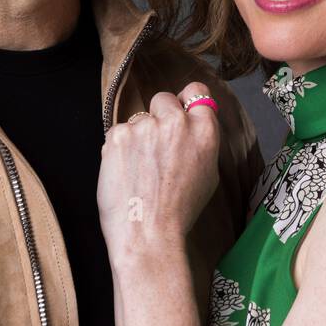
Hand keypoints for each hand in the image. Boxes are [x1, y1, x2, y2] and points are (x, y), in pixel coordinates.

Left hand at [98, 82, 220, 263]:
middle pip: (163, 99)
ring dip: (137, 137)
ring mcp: (145, 126)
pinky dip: (119, 149)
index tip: (179, 110)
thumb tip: (190, 122)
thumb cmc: (179, 211)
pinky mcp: (118, 135)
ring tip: (139, 170)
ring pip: (137, 119)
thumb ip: (199, 141)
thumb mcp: (207, 173)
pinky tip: (125, 173)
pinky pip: (118, 133)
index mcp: (204, 131)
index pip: (196, 91)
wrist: (148, 233)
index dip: (186, 102)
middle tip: (155, 146)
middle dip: (158, 116)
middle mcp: (176, 122)